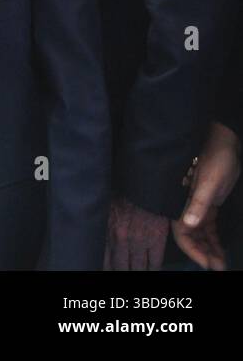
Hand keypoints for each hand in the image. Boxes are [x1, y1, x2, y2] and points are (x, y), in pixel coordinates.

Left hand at [104, 196, 168, 270]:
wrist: (143, 188)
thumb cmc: (123, 195)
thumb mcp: (106, 209)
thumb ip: (104, 226)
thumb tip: (98, 237)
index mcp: (108, 232)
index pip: (105, 259)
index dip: (107, 268)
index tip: (108, 271)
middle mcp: (122, 240)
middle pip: (121, 266)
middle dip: (123, 271)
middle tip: (124, 272)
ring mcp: (140, 242)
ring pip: (138, 267)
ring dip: (138, 271)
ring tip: (137, 272)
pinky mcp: (156, 241)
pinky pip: (154, 263)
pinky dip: (153, 269)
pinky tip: (151, 271)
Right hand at [173, 122, 239, 270]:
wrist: (226, 143)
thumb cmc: (216, 159)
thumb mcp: (209, 183)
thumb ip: (198, 203)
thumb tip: (188, 224)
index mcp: (183, 201)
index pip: (183, 233)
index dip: (193, 250)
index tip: (209, 264)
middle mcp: (188, 206)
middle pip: (191, 236)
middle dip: (204, 253)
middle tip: (219, 266)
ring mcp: (199, 206)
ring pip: (201, 234)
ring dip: (210, 249)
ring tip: (223, 263)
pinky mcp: (209, 204)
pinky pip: (210, 227)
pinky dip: (215, 239)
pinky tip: (222, 249)